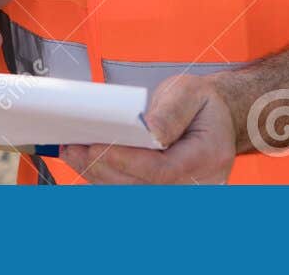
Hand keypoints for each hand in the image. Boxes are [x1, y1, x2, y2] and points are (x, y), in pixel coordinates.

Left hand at [60, 74, 237, 183]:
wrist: (216, 121)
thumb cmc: (202, 105)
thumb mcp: (191, 93)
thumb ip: (170, 111)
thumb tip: (149, 130)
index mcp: (208, 157)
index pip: (161, 170)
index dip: (127, 161)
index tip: (98, 147)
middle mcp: (195, 185)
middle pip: (141, 185)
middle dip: (103, 167)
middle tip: (75, 147)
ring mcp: (179, 195)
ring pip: (131, 193)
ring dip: (98, 174)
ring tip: (73, 152)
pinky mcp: (162, 196)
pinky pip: (130, 191)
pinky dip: (104, 177)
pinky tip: (85, 161)